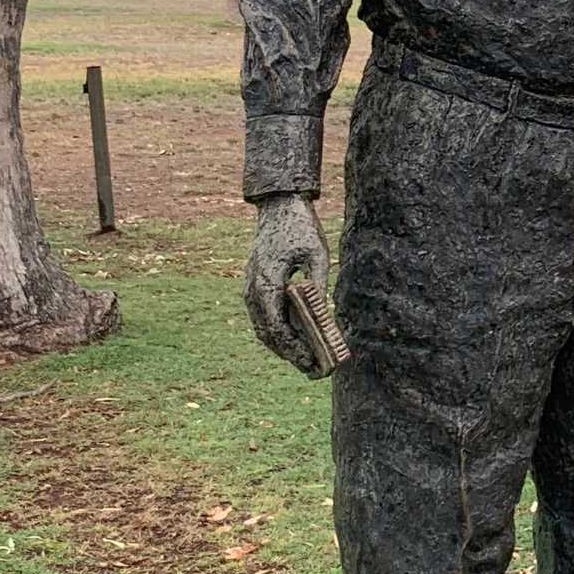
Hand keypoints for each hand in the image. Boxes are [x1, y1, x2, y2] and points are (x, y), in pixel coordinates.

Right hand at [243, 194, 334, 376]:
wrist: (278, 205)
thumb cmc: (300, 227)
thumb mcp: (317, 255)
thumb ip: (317, 286)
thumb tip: (323, 316)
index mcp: (266, 283)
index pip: (275, 327)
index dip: (292, 348)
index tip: (310, 362)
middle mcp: (253, 289)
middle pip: (267, 333)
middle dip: (289, 353)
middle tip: (312, 368)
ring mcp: (250, 287)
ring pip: (262, 327)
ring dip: (282, 345)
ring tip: (305, 359)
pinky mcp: (254, 284)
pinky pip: (262, 315)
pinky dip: (277, 330)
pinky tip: (296, 338)